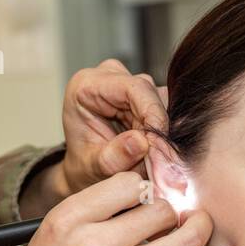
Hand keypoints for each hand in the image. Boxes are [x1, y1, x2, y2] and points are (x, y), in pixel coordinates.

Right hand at [0, 171, 238, 245]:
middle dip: (171, 211)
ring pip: (184, 236)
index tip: (147, 201)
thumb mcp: (51, 237)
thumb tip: (147, 192)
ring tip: (196, 228)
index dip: (145, 189)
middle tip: (170, 221)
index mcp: (67, 220)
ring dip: (198, 230)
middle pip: (160, 207)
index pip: (128, 183)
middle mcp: (92, 245)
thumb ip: (93, 213)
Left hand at [20, 60, 168, 217]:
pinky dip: (160, 133)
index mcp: (87, 86)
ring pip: (160, 102)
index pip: (134, 88)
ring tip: (149, 159)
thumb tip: (142, 142)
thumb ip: (114, 157)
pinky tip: (152, 151)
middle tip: (157, 160)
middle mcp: (109, 76)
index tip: (160, 144)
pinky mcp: (142, 94)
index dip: (153, 114)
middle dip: (157, 129)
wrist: (82, 169)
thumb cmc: (82, 165)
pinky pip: (162, 109)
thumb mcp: (92, 167)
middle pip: (150, 94)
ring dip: (159, 132)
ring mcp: (128, 82)